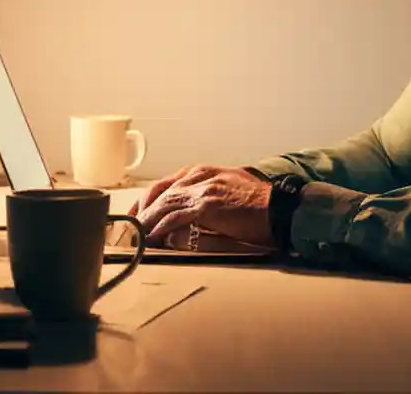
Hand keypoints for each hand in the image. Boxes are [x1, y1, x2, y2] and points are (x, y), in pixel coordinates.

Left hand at [127, 165, 273, 247]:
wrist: (281, 210)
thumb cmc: (259, 206)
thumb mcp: (227, 193)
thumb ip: (204, 199)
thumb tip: (183, 218)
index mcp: (204, 170)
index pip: (165, 182)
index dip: (147, 199)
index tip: (136, 215)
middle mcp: (200, 174)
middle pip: (158, 190)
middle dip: (141, 210)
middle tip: (129, 229)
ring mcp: (203, 188)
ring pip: (164, 203)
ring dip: (147, 222)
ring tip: (136, 237)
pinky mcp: (207, 204)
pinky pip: (175, 217)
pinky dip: (160, 228)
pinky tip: (152, 238)